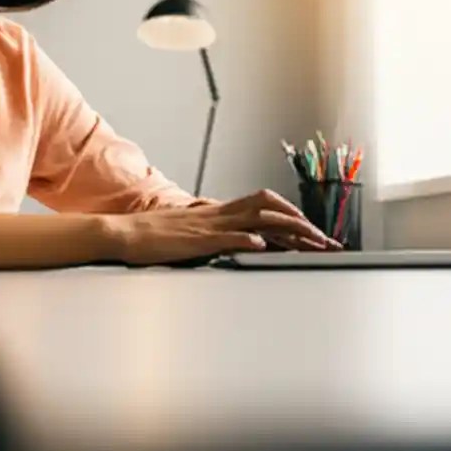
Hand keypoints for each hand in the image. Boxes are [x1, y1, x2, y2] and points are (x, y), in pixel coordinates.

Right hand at [104, 189, 341, 264]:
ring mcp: (209, 225)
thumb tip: (238, 241)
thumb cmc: (153, 239)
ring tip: (312, 242)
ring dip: (287, 229)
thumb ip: (215, 235)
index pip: (265, 206)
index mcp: (219, 212)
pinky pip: (224, 236)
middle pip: (270, 209)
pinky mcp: (196, 240)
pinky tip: (261, 245)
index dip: (292, 215)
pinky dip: (244, 239)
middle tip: (327, 241)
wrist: (123, 234)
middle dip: (302, 224)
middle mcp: (219, 213)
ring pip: (257, 219)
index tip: (314, 231)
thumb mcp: (192, 234)